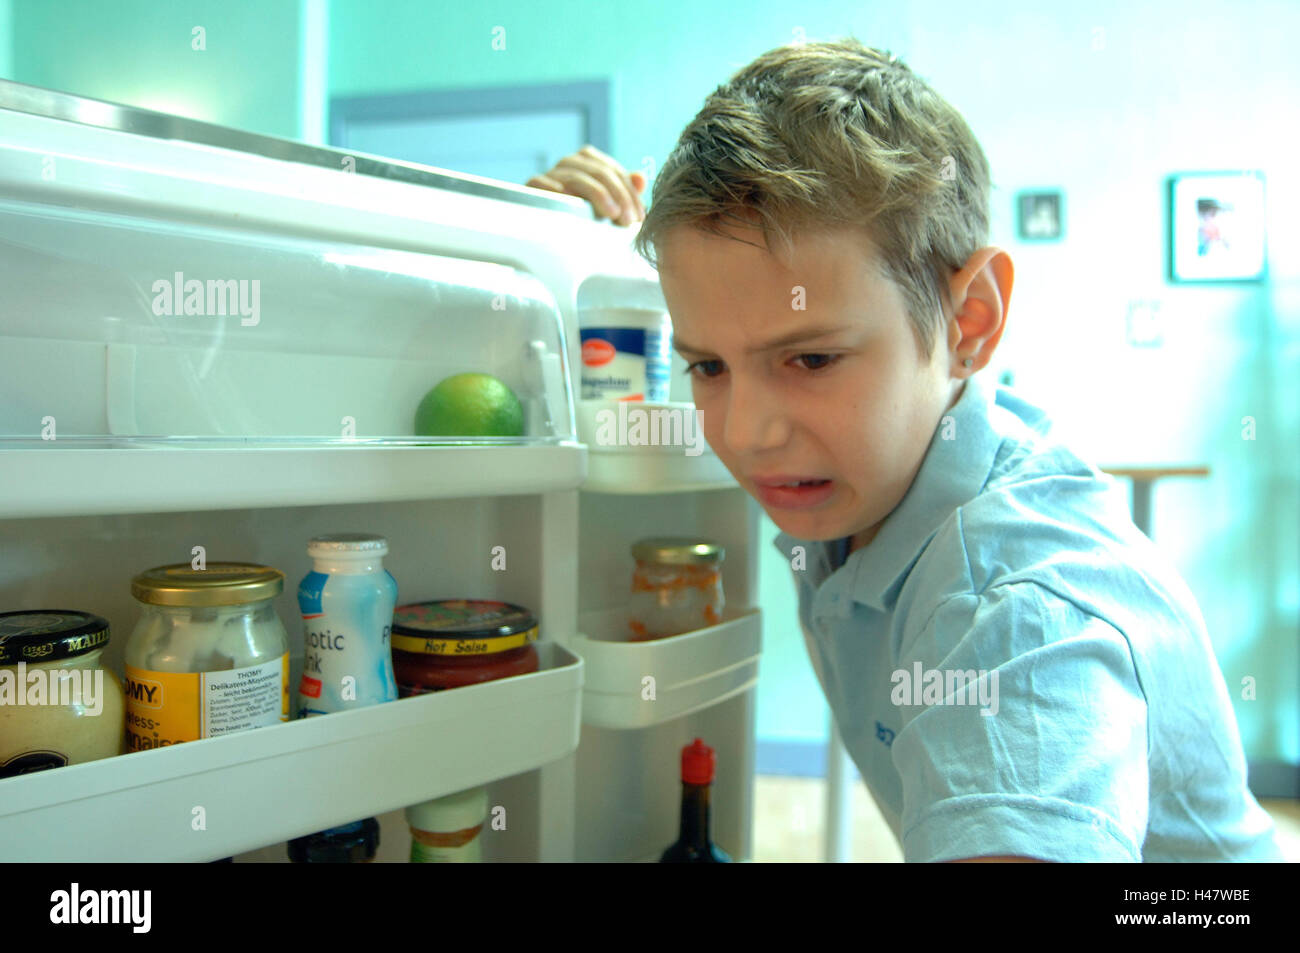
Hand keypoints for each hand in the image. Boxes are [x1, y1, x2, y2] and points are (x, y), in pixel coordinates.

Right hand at [527, 145, 645, 225]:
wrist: (542, 232)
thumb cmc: (580, 218)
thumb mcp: (607, 206)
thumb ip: (624, 191)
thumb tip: (641, 177)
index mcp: (587, 162)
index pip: (613, 171)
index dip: (629, 193)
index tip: (639, 217)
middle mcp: (569, 163)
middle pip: (598, 172)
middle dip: (618, 195)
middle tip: (628, 220)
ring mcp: (550, 174)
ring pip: (576, 177)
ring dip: (597, 194)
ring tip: (612, 214)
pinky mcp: (531, 187)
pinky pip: (540, 182)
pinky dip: (553, 188)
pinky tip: (567, 198)